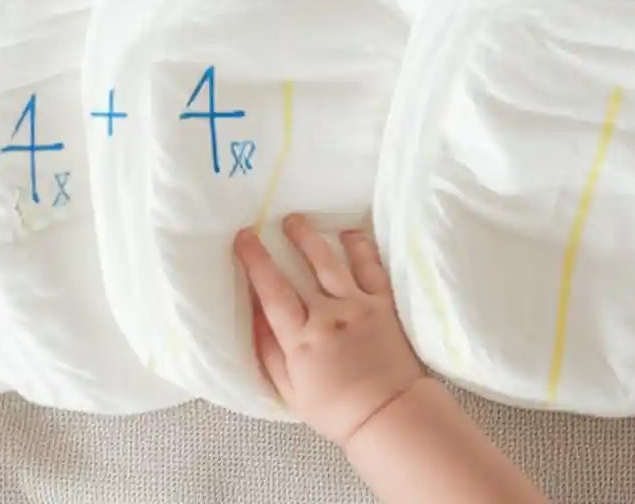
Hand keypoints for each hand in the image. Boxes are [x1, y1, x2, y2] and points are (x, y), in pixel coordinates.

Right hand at [234, 213, 424, 445]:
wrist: (391, 416)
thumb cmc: (336, 409)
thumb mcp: (290, 390)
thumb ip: (269, 351)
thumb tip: (253, 316)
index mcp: (302, 339)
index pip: (272, 291)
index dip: (255, 261)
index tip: (244, 238)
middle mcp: (330, 316)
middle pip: (305, 267)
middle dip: (289, 239)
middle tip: (277, 219)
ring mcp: (360, 307)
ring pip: (335, 261)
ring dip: (315, 237)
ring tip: (301, 221)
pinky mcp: (386, 306)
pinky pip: (373, 269)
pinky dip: (361, 247)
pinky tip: (351, 234)